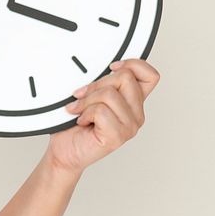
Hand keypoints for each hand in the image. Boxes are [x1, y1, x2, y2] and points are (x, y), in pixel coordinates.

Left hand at [45, 58, 160, 175]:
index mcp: (133, 102)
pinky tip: (82, 121)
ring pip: (109, 94)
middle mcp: (136, 114)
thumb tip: (101, 66)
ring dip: (87, 101)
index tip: (111, 67)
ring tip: (79, 111)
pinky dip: (85, 113)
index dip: (133, 64)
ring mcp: (130, 126)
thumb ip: (103, 83)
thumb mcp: (90, 96)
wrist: (63, 151)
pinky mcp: (118, 136)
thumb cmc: (74, 124)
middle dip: (97, 83)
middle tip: (81, 95)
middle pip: (126, 77)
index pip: (151, 75)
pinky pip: (100, 110)